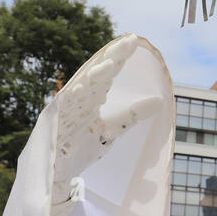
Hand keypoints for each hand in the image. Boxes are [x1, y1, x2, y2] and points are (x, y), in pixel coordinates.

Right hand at [50, 35, 169, 200]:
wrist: (58, 174)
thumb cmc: (80, 148)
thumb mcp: (113, 130)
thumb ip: (133, 114)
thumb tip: (160, 100)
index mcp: (91, 97)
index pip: (108, 72)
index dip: (120, 57)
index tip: (135, 41)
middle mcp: (79, 98)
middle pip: (97, 73)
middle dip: (112, 56)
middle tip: (130, 41)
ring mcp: (66, 108)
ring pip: (82, 84)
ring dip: (96, 72)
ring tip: (113, 59)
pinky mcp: (56, 120)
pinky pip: (66, 103)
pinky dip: (76, 92)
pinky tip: (86, 86)